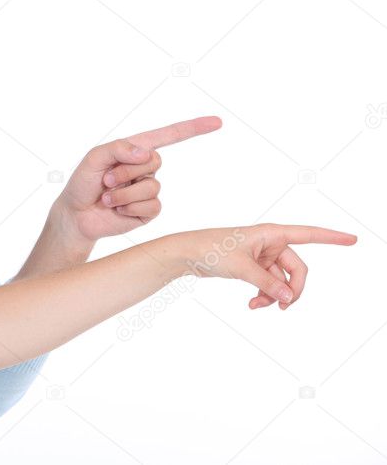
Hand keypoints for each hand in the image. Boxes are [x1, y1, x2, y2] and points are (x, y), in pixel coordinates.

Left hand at [51, 116, 222, 240]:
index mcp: (134, 150)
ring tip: (107, 197)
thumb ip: (118, 149)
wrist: (77, 215)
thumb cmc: (83, 183)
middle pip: (154, 161)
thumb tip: (146, 153)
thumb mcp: (94, 158)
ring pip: (152, 186)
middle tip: (106, 180)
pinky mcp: (148, 211)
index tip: (216, 122)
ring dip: (124, 193)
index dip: (192, 128)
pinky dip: (130, 207)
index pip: (167, 136)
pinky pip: (152, 206)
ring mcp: (147, 190)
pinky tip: (117, 209)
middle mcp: (144, 169)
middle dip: (127, 171)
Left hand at [172, 223, 357, 308]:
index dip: (332, 238)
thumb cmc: (211, 249)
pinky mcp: (253, 266)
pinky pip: (269, 284)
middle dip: (293, 289)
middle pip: (296, 269)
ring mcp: (262, 255)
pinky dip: (264, 295)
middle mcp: (270, 243)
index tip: (353, 239)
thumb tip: (288, 297)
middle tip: (284, 307)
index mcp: (271, 233)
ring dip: (274, 295)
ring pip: (282, 280)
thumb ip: (267, 283)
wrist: (187, 254)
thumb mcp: (241, 267)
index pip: (309, 234)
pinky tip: (253, 304)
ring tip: (258, 306)